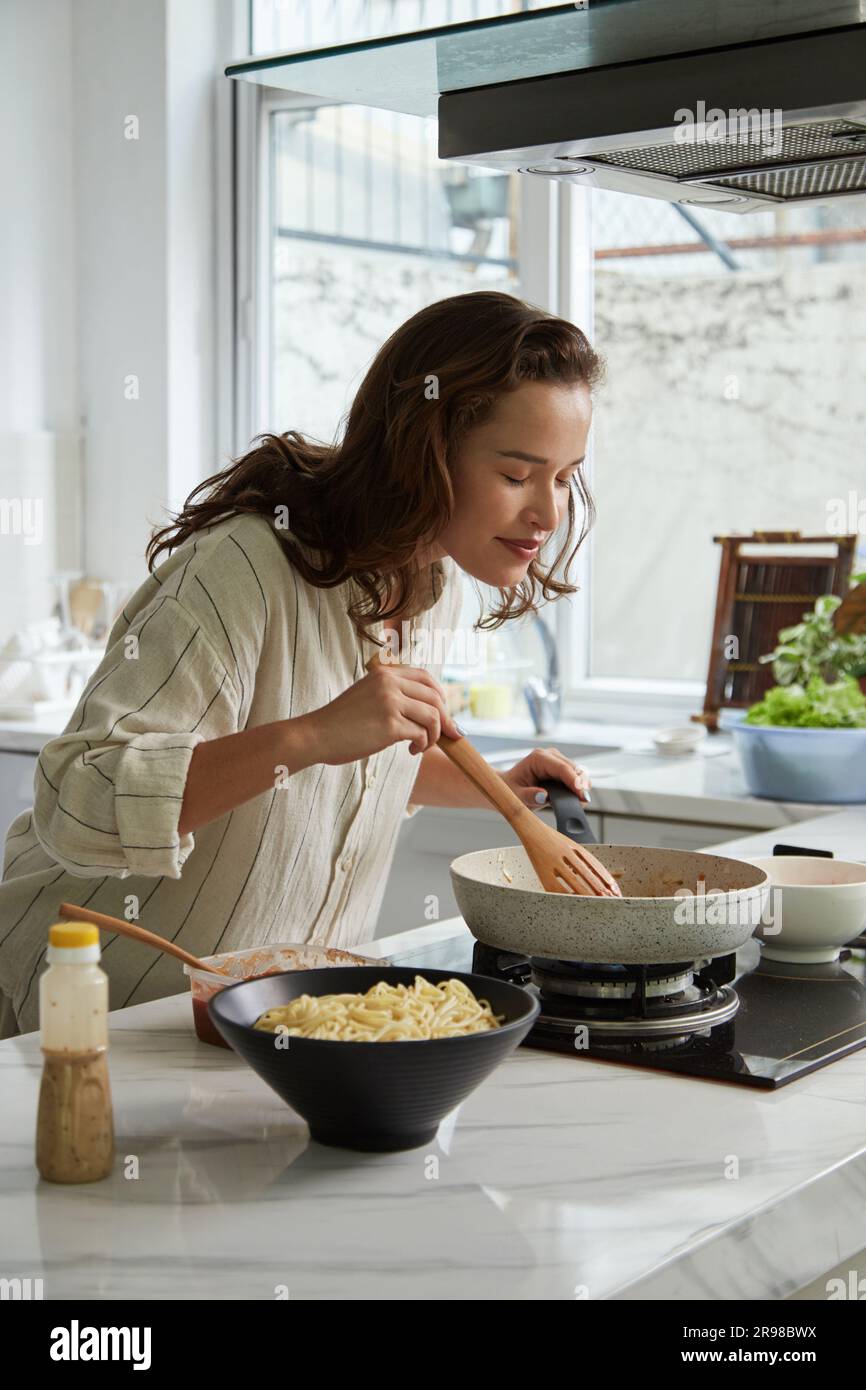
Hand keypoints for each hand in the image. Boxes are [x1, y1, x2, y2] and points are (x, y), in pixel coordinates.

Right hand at [307, 661, 461, 764]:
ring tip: (421, 746)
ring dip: (433, 736)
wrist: (316, 735)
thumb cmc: (341, 722)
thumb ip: (392, 694)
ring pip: (433, 717)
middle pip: (435, 698)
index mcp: (385, 673)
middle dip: (445, 720)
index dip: (441, 696)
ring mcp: (390, 703)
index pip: (426, 678)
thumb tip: (430, 709)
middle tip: (444, 735)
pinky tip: (410, 751)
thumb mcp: (367, 695)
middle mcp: (389, 683)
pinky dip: (421, 745)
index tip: (444, 714)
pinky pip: (421, 734)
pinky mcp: (390, 725)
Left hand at [500, 746, 591, 809]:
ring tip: (580, 803)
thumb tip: (543, 796)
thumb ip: (529, 796)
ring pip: (577, 771)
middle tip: (584, 803)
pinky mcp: (561, 767)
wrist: (508, 786)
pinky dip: (578, 787)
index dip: (574, 782)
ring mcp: (556, 760)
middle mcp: (549, 755)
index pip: (562, 768)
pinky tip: (577, 798)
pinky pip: (575, 776)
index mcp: (538, 758)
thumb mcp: (516, 796)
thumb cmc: (510, 789)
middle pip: (574, 769)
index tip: (583, 795)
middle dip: (581, 785)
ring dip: (581, 786)